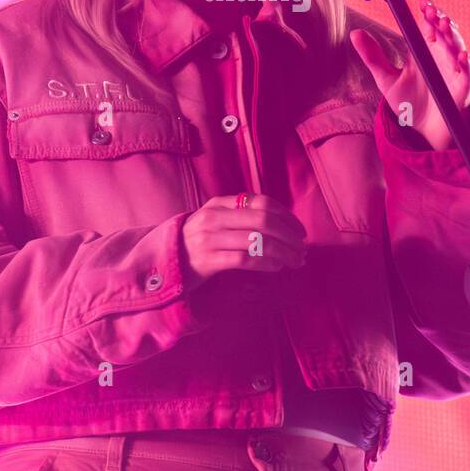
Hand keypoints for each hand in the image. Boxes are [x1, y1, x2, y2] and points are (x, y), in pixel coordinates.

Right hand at [181, 194, 307, 282]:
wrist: (166, 260)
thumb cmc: (199, 240)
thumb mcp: (216, 219)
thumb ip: (241, 214)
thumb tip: (283, 221)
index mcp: (220, 203)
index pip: (262, 203)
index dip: (287, 216)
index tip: (301, 231)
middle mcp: (214, 218)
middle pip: (264, 221)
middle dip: (289, 236)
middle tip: (303, 249)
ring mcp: (209, 239)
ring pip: (258, 241)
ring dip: (284, 252)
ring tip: (295, 261)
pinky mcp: (208, 261)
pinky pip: (245, 260)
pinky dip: (266, 263)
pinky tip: (277, 267)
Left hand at [349, 0, 469, 150]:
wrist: (423, 132)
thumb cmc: (408, 103)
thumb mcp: (386, 79)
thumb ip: (373, 57)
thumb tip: (354, 33)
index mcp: (423, 51)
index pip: (428, 25)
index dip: (427, 13)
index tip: (421, 3)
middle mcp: (441, 57)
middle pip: (444, 32)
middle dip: (440, 20)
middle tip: (432, 12)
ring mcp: (453, 71)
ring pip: (457, 47)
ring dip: (453, 36)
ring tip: (445, 25)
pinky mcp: (462, 88)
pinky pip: (468, 73)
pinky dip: (466, 64)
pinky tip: (462, 55)